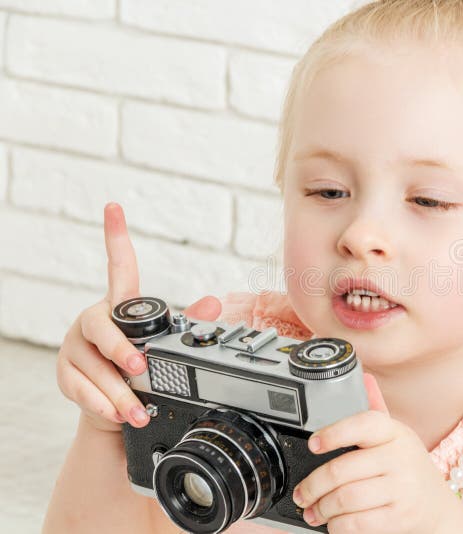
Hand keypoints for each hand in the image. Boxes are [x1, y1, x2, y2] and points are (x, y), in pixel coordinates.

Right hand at [55, 202, 221, 432]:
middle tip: (140, 365)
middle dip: (120, 348)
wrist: (114, 411)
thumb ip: (186, 323)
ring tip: (136, 408)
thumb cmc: (141, 370)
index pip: (119, 266)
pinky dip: (101, 403)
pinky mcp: (65, 374)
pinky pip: (80, 387)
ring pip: (93, 365)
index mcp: (119, 308)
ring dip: (117, 389)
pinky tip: (117, 413)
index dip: (116, 236)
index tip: (115, 207)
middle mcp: (94, 321)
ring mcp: (76, 347)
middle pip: (101, 326)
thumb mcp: (164, 346)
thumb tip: (215, 303)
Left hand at [291, 373, 459, 533]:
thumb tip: (364, 377)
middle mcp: (401, 458)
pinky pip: (356, 523)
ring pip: (345, 498)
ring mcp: (402, 489)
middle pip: (342, 469)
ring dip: (321, 509)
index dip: (334, 432)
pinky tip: (333, 523)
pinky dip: (337, 526)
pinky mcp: (400, 517)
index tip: (313, 443)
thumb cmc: (411, 472)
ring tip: (312, 511)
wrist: (440, 511)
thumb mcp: (398, 438)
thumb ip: (377, 411)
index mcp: (396, 433)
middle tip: (302, 493)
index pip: (363, 424)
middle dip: (313, 486)